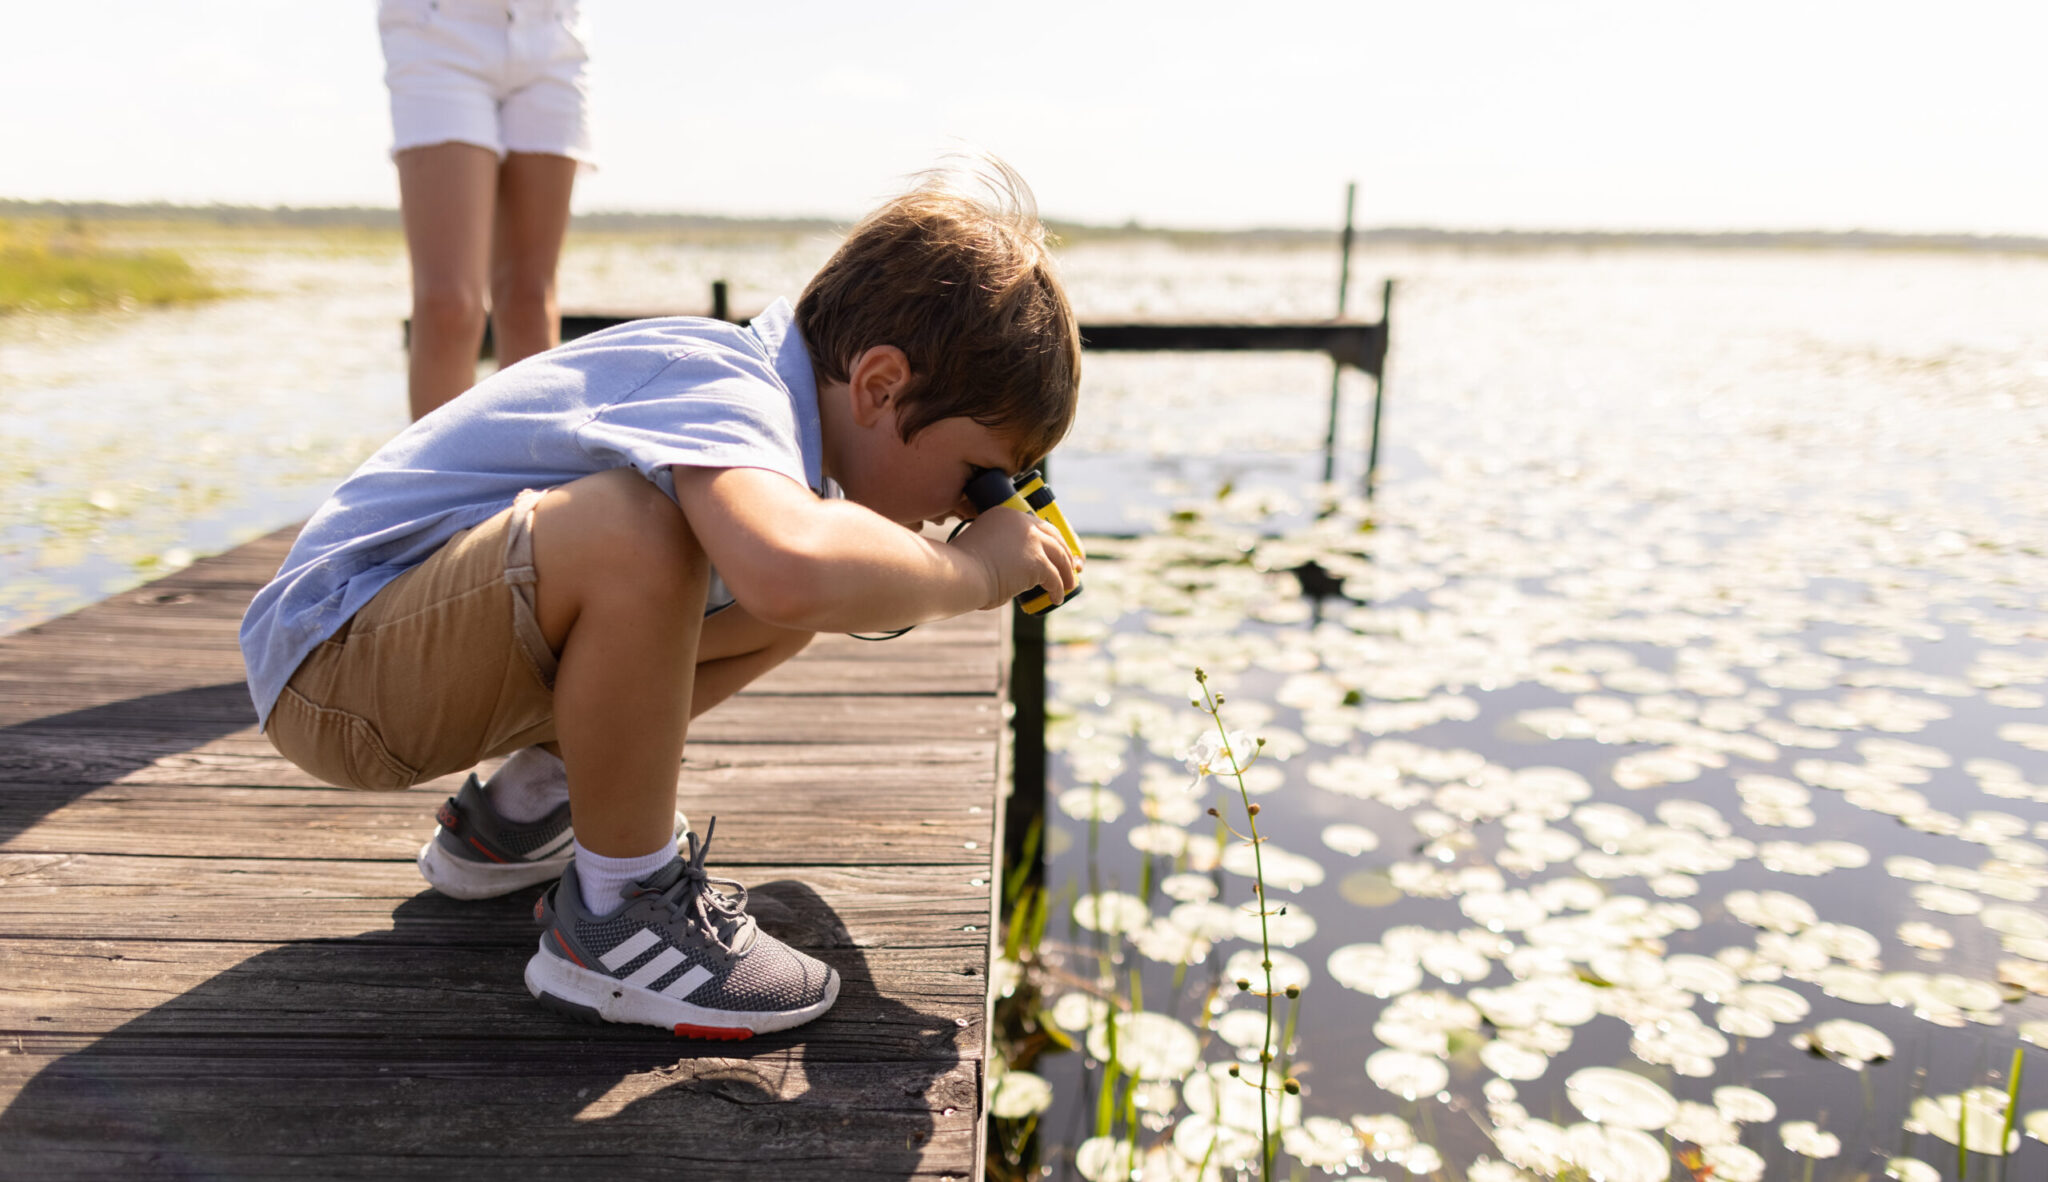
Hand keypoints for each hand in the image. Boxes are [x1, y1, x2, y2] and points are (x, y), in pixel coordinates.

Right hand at [948, 507, 1077, 610]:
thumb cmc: (961, 568)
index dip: (1049, 538)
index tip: (1055, 549)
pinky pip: (1055, 578)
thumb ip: (1000, 553)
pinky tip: (1057, 598)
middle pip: (1053, 536)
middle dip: (1065, 552)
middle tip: (1071, 566)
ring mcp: (1031, 541)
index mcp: (1005, 514)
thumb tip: (1012, 572)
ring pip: (1059, 556)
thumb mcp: (981, 550)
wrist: (959, 574)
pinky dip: (1059, 589)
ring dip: (1066, 573)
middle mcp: (1021, 522)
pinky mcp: (1037, 562)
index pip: (1035, 524)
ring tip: (1069, 584)